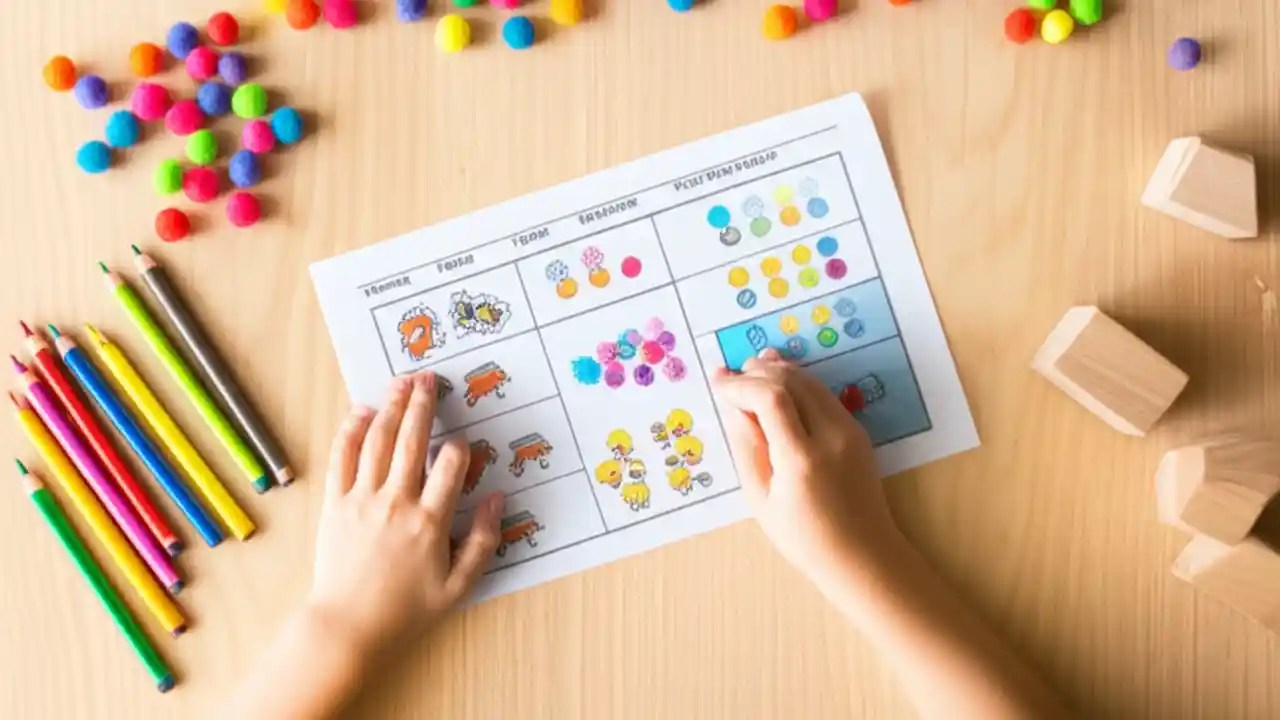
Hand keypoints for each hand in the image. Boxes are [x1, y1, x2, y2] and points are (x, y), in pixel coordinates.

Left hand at [307, 372, 503, 656]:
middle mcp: (396, 503)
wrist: (347, 627)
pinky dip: (351, 431)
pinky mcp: (335, 504)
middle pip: (412, 441)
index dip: (460, 448)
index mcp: (429, 522)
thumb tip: (498, 500)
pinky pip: (343, 458)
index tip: (463, 441)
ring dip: (390, 407)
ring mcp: (362, 500)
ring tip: (400, 382)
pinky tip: (361, 412)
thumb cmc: (406, 610)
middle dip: (423, 405)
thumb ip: (482, 541)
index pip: (451, 467)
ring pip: (378, 442)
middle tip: (429, 378)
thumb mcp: (458, 585)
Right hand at [711, 350, 905, 584]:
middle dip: (757, 372)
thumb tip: (735, 409)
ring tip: (750, 370)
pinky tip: (780, 384)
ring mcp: (849, 431)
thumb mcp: (761, 500)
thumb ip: (747, 449)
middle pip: (791, 381)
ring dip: (778, 371)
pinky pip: (824, 394)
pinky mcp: (857, 431)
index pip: (770, 398)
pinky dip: (798, 383)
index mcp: (801, 459)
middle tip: (730, 374)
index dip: (740, 384)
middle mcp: (830, 436)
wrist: (863, 555)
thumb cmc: (804, 538)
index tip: (718, 384)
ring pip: (811, 381)